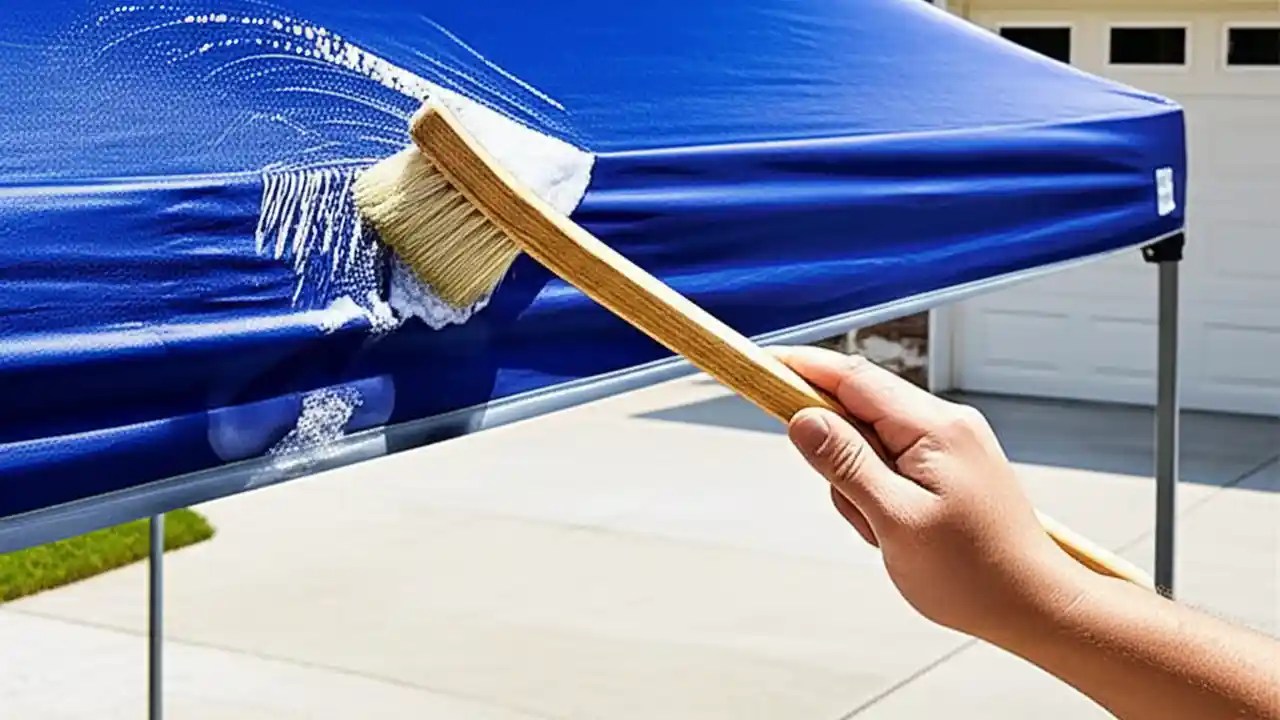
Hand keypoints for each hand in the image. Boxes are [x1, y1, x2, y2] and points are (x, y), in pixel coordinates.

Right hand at [774, 345, 1089, 643]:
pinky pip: (891, 464)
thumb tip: (802, 420)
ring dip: (858, 485)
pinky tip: (897, 531)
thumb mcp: (896, 522)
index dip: (801, 369)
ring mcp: (950, 444)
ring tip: (886, 532)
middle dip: (837, 456)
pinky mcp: (948, 466)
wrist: (1034, 606)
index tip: (760, 364)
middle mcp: (946, 424)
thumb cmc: (975, 574)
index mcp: (935, 428)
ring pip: (871, 443)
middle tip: (858, 509)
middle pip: (858, 409)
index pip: (852, 378)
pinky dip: (877, 494)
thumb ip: (846, 465)